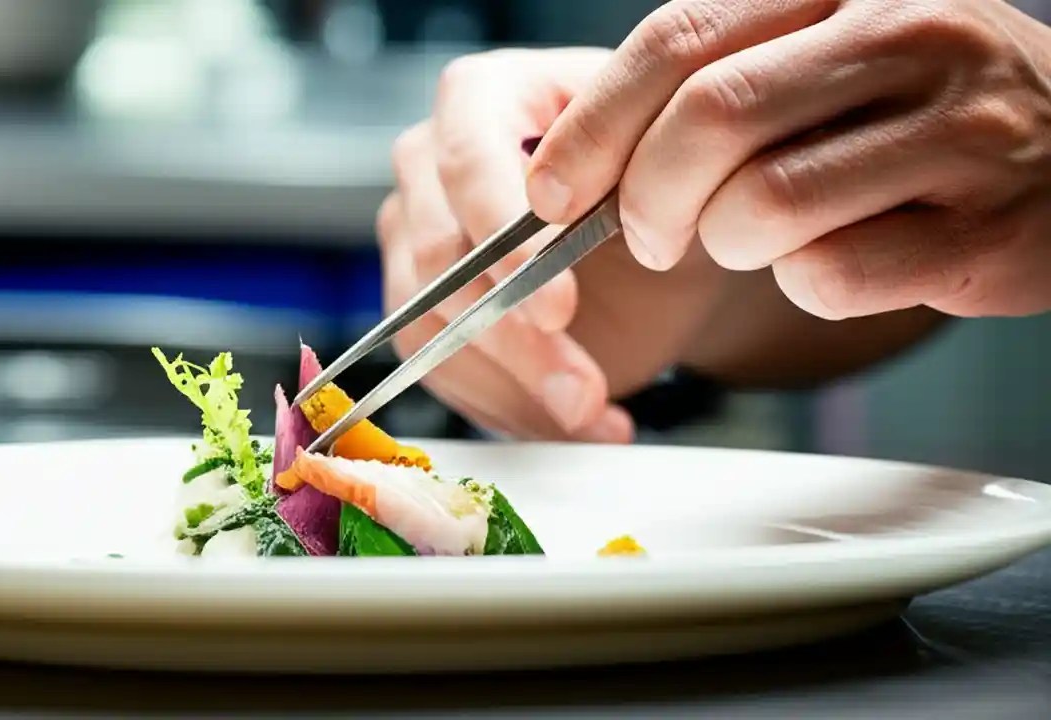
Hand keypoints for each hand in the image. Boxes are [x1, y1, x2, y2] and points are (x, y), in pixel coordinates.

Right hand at [379, 49, 730, 441]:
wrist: (667, 241)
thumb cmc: (665, 186)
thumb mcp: (670, 175)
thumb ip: (635, 187)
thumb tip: (602, 230)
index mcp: (485, 97)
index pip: (468, 165)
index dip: (505, 241)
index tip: (558, 310)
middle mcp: (430, 159)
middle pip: (438, 256)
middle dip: (511, 336)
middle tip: (581, 390)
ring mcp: (414, 232)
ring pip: (430, 323)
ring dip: (516, 385)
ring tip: (594, 413)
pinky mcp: (418, 303)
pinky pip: (437, 367)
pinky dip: (508, 407)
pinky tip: (574, 418)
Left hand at [527, 0, 1050, 319]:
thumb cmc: (907, 108)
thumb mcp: (814, 55)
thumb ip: (708, 84)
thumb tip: (569, 165)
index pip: (676, 40)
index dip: (594, 127)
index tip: (548, 192)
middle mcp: (907, 31)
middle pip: (711, 119)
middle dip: (648, 200)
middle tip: (647, 237)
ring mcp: (959, 128)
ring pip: (765, 206)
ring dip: (727, 245)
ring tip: (752, 241)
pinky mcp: (986, 229)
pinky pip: (830, 276)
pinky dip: (800, 287)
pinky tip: (830, 263)